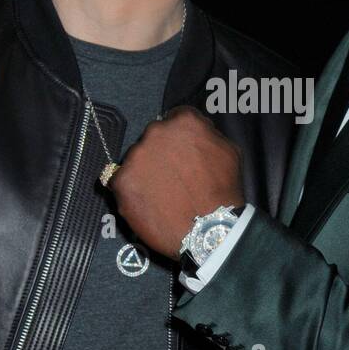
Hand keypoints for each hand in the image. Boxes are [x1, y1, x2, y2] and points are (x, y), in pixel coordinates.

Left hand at [109, 104, 244, 258]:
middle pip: (152, 138)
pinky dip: (132, 191)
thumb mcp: (227, 151)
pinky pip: (121, 181)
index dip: (179, 138)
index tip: (181, 154)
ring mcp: (135, 156)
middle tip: (171, 176)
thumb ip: (207, 134)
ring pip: (136, 159)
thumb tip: (196, 131)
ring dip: (145, 171)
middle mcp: (155, 132)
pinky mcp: (121, 181)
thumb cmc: (223, 191)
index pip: (174, 120)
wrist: (208, 230)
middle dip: (160, 153)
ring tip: (159, 193)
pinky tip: (147, 203)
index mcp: (182, 121)